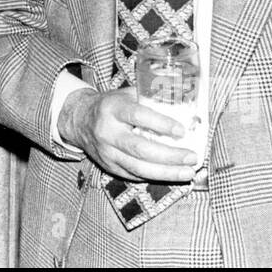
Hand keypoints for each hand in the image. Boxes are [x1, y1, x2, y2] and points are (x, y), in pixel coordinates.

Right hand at [57, 87, 197, 182]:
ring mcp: (107, 153)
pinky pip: (134, 176)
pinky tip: (172, 175)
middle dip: (169, 156)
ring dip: (166, 173)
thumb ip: (149, 99)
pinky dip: (156, 177)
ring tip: (188, 172)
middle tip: (192, 157)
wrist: (79, 120)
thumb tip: (183, 105)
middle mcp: (108, 132)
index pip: (137, 116)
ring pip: (138, 168)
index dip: (161, 124)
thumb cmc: (110, 105)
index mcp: (113, 109)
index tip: (182, 131)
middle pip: (140, 149)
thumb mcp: (125, 94)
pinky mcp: (109, 167)